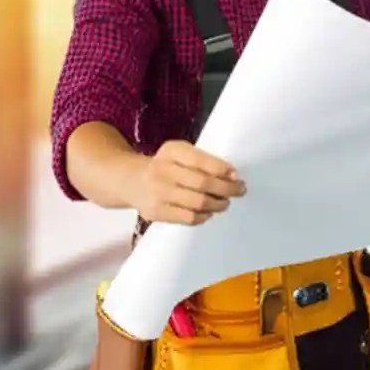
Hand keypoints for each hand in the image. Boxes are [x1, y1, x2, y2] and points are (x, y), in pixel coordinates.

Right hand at [126, 139, 245, 224]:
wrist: (131, 180)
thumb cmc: (165, 165)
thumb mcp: (179, 153)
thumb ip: (202, 160)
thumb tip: (231, 176)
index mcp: (171, 151)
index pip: (200, 160)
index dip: (221, 169)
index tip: (235, 175)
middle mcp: (163, 170)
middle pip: (202, 183)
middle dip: (226, 188)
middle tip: (239, 190)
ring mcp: (158, 193)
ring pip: (198, 202)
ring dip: (218, 204)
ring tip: (225, 203)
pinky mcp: (156, 212)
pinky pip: (188, 218)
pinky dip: (204, 216)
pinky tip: (208, 212)